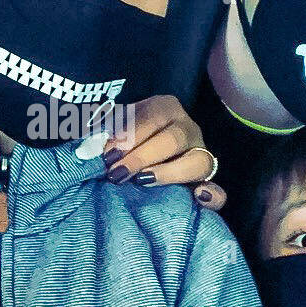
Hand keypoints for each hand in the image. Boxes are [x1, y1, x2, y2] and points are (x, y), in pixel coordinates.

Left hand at [100, 95, 225, 210]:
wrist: (136, 154)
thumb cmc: (120, 139)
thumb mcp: (109, 126)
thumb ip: (99, 132)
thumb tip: (88, 147)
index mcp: (165, 109)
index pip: (153, 116)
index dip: (131, 134)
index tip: (108, 153)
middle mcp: (186, 128)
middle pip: (174, 138)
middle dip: (143, 156)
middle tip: (116, 173)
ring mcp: (200, 154)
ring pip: (198, 161)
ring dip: (169, 173)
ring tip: (142, 182)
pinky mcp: (205, 182)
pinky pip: (217, 191)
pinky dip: (212, 195)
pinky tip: (198, 197)